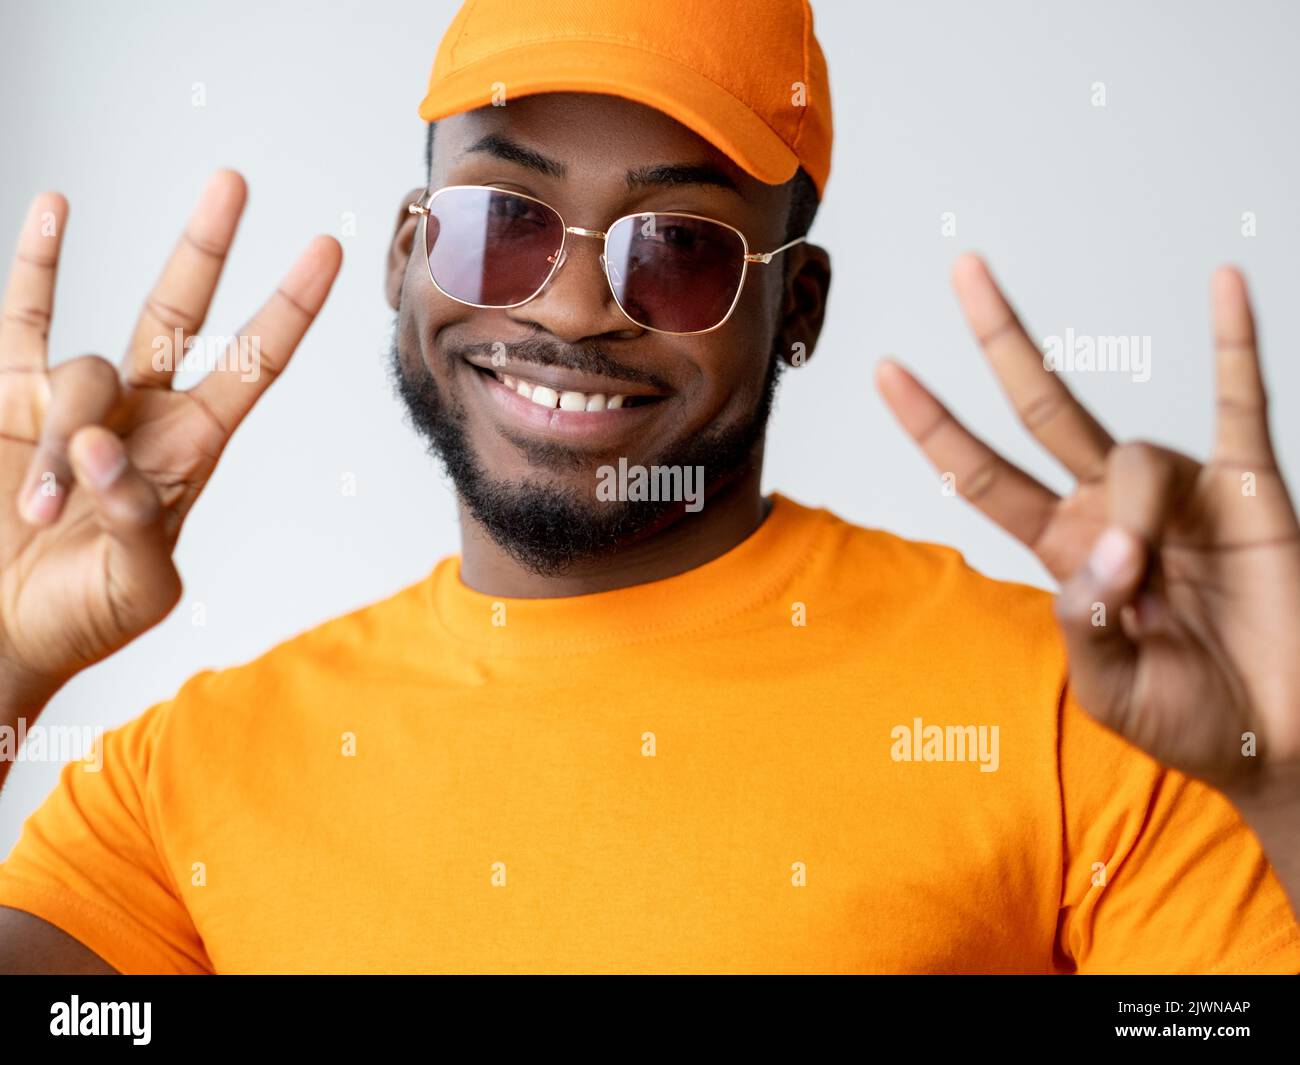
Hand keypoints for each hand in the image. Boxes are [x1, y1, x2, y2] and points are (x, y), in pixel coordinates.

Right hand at [0, 171, 340, 707]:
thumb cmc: (80, 620)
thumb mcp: (136, 586)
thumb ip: (136, 517)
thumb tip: (105, 443)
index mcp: (192, 453)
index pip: (253, 366)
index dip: (290, 309)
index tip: (327, 249)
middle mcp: (143, 413)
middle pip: (182, 313)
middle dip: (207, 248)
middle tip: (233, 180)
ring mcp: (77, 402)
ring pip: (83, 370)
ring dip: (64, 441)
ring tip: (42, 514)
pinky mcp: (7, 399)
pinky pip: (23, 321)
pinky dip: (37, 267)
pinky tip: (55, 208)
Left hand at [875, 254, 1299, 800]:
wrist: (1279, 734)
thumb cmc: (1189, 716)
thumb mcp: (1111, 690)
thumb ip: (1087, 626)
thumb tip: (1101, 555)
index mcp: (1061, 550)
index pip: (981, 473)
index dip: (932, 425)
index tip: (885, 371)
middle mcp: (1106, 507)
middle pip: (1038, 408)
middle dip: (999, 341)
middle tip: (962, 269)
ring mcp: (1174, 492)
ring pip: (1132, 453)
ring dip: (1133, 510)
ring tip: (1147, 576)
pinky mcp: (1248, 488)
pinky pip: (1241, 403)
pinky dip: (1234, 345)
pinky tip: (1225, 287)